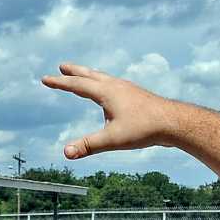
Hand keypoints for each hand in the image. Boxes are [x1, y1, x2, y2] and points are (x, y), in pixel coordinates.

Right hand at [39, 64, 177, 159]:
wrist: (174, 122)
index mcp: (106, 92)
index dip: (59, 83)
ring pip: (104, 78)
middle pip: (90, 75)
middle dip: (74, 72)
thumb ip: (88, 145)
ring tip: (84, 76)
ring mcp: (127, 89)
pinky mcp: (137, 96)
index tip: (45, 79)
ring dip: (91, 76)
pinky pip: (115, 86)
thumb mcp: (113, 139)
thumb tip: (66, 153)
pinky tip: (111, 94)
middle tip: (62, 66)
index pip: (77, 85)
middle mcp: (116, 86)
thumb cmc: (144, 129)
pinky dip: (106, 84)